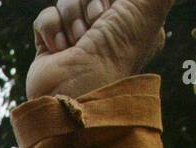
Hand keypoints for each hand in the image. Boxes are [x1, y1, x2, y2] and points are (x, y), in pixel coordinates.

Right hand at [26, 0, 172, 100]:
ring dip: (71, 18)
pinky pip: (45, 18)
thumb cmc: (116, 53)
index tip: (114, 10)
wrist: (76, 90)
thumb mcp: (149, 8)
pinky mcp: (50, 48)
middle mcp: (105, 30)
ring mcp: (76, 39)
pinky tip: (59, 48)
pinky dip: (51, 29)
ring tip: (76, 43)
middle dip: (90, 3)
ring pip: (67, 1)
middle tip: (95, 24)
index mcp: (132, 21)